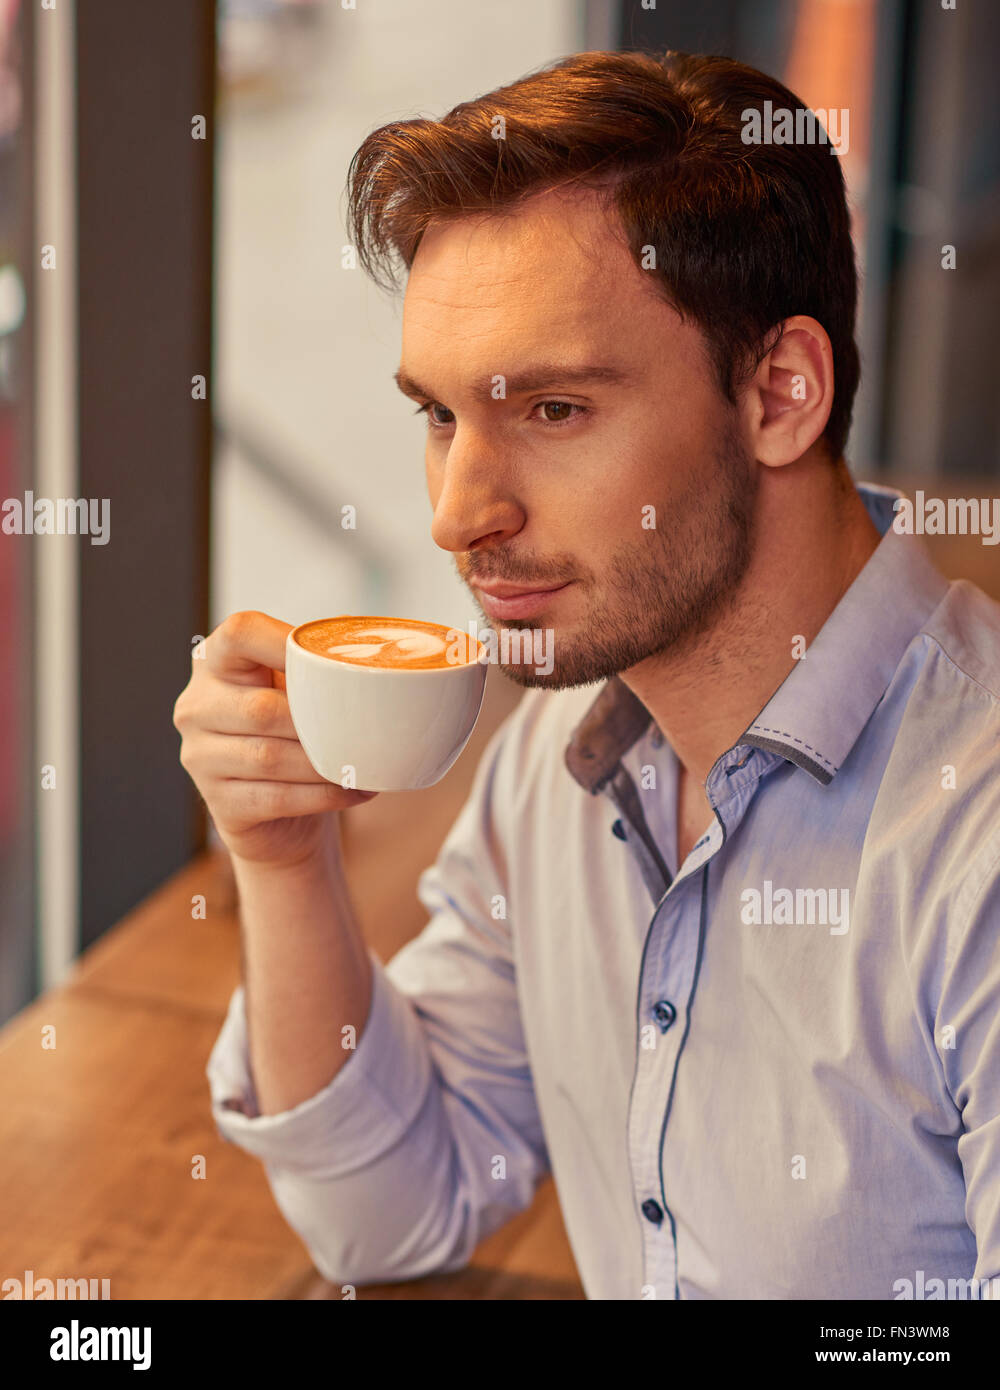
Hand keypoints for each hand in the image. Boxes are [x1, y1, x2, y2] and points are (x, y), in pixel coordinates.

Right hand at [173, 611, 377, 867]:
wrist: (279, 814)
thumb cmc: (295, 734)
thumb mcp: (300, 689)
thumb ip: (322, 661)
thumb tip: (382, 645)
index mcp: (215, 661)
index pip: (241, 634)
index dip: (285, 642)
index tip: (333, 663)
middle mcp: (197, 706)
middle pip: (261, 709)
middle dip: (319, 724)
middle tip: (365, 730)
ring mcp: (199, 757)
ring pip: (269, 758)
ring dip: (326, 763)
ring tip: (364, 762)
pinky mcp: (219, 804)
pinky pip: (277, 797)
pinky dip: (323, 794)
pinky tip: (354, 789)